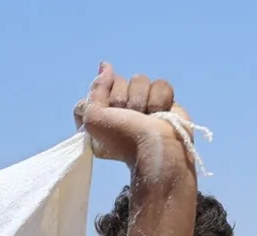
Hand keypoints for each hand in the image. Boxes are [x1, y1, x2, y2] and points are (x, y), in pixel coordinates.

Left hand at [74, 63, 193, 175]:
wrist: (157, 150)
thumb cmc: (123, 140)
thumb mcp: (93, 119)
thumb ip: (95, 90)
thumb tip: (105, 65)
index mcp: (103, 113)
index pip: (98, 85)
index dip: (102, 97)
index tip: (107, 113)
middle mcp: (121, 107)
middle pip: (118, 80)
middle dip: (122, 100)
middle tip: (129, 118)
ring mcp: (143, 103)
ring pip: (139, 80)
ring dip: (141, 101)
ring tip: (145, 118)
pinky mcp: (163, 100)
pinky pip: (160, 84)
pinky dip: (160, 100)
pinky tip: (160, 114)